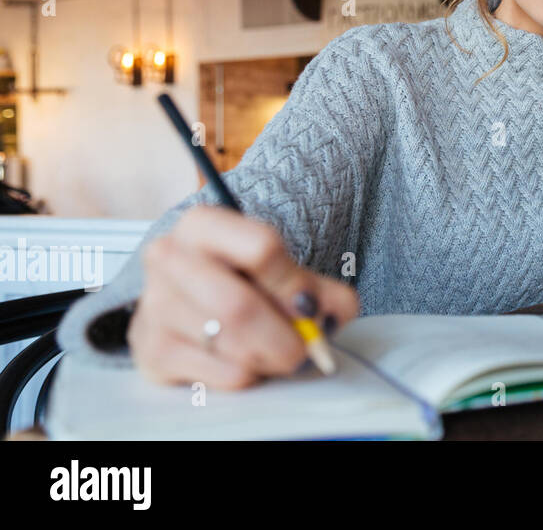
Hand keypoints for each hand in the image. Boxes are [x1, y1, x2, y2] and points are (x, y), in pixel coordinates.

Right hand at [128, 205, 360, 389]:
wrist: (186, 302)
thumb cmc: (242, 280)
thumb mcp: (282, 272)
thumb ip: (319, 289)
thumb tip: (330, 314)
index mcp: (202, 225)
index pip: (261, 248)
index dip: (295, 285)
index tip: (310, 307)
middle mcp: (168, 258)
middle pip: (239, 307)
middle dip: (284, 337)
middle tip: (304, 349)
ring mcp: (154, 306)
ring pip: (229, 345)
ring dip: (269, 358)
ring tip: (277, 352)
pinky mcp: (152, 351)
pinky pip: (220, 374)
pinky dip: (250, 375)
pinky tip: (248, 361)